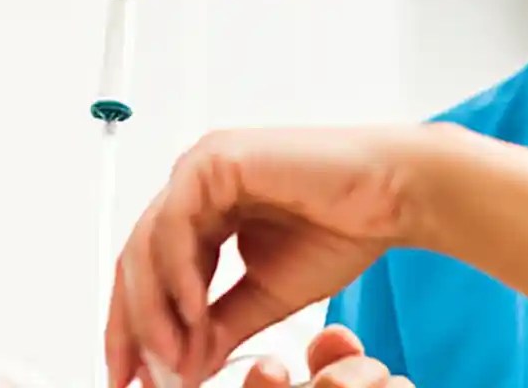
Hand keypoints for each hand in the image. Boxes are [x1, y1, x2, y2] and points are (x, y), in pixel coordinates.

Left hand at [104, 124, 441, 387]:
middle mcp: (198, 185)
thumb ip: (220, 327)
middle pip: (139, 260)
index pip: (151, 271)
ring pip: (149, 245)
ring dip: (155, 309)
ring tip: (172, 358)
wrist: (393, 196)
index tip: (134, 377)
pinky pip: (174, 224)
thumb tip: (182, 367)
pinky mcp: (214, 161)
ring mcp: (202, 168)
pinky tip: (190, 314)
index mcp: (209, 208)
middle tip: (143, 377)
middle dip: (136, 327)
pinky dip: (176, 276)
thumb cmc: (347, 227)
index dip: (136, 329)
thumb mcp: (267, 295)